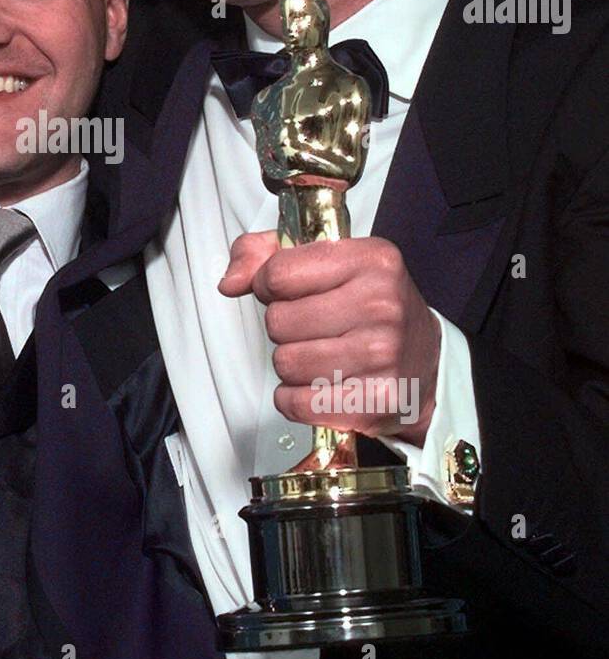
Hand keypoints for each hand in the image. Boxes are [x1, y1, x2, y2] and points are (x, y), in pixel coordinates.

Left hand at [219, 231, 440, 444]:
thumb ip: (265, 254)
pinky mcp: (375, 402)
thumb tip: (230, 281)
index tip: (286, 292)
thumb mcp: (330, 262)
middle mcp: (381, 304)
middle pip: (278, 322)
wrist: (428, 365)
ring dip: (291, 364)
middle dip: (284, 327)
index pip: (279, 273)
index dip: (269, 285)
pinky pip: (295, 404)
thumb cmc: (370, 309)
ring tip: (321, 356)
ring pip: (285, 363)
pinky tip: (320, 386)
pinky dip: (295, 399)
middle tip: (314, 328)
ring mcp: (382, 355)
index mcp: (371, 260)